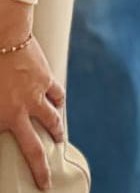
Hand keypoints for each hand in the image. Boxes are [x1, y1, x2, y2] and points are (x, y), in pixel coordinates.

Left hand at [0, 3, 64, 191]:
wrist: (3, 36)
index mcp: (3, 117)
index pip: (20, 149)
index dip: (33, 170)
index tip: (39, 184)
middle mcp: (21, 110)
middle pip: (37, 144)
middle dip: (43, 165)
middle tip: (48, 178)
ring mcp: (36, 94)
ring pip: (52, 118)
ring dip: (56, 130)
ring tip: (58, 136)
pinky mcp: (45, 78)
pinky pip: (56, 94)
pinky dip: (57, 101)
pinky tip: (58, 105)